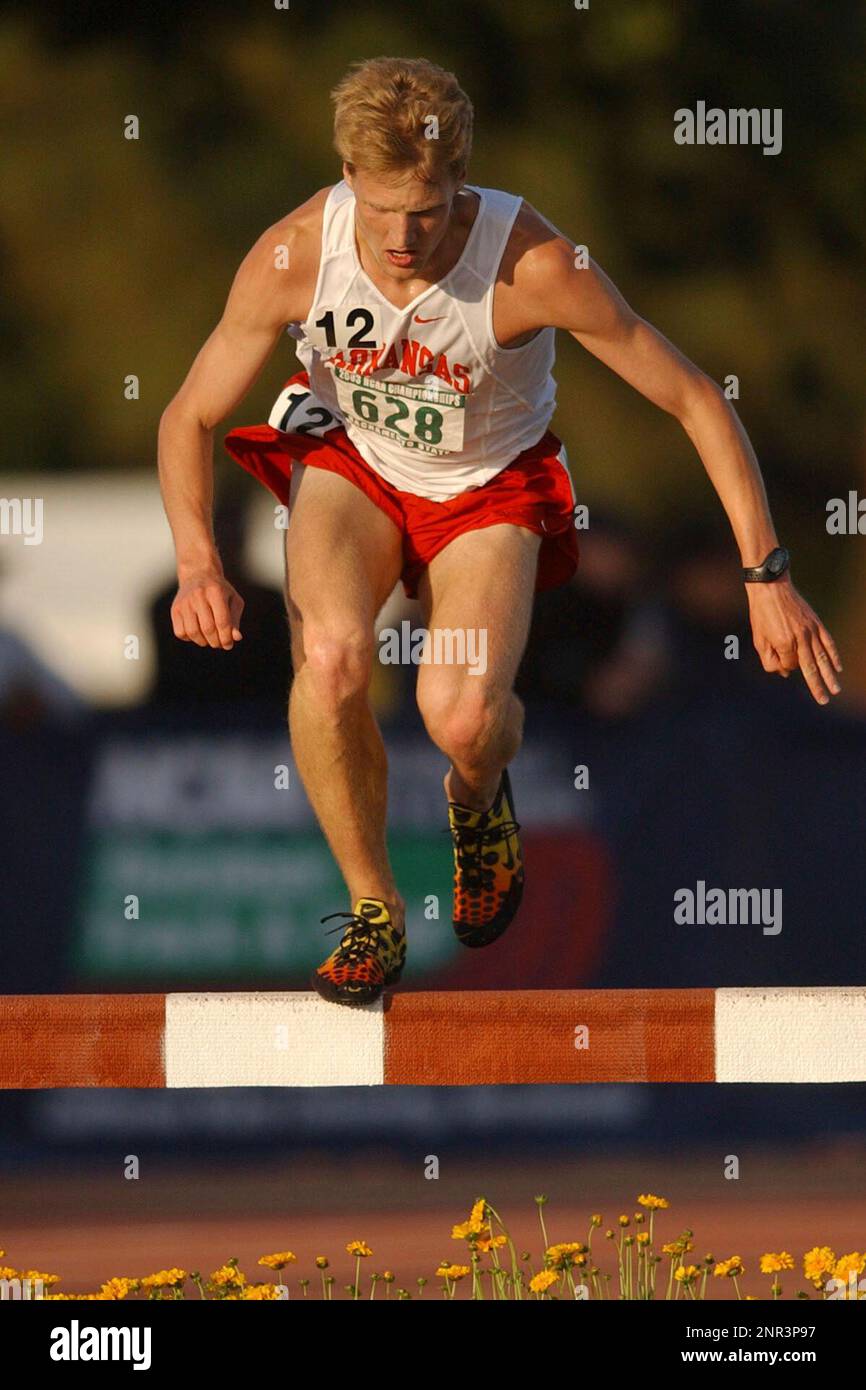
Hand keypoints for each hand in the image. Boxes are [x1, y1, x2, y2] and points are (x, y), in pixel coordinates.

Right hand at [171, 570, 243, 649]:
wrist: (197, 574)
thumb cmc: (220, 591)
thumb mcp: (233, 600)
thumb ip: (235, 620)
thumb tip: (236, 638)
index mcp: (216, 592)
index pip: (222, 621)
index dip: (226, 637)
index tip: (229, 645)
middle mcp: (198, 596)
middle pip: (208, 628)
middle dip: (216, 642)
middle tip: (220, 644)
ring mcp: (184, 602)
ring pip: (193, 632)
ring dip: (203, 642)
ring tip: (210, 640)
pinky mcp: (175, 609)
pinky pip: (180, 632)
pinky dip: (189, 639)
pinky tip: (197, 633)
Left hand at [746, 577, 841, 704]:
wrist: (771, 587)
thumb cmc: (761, 614)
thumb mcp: (758, 638)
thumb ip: (769, 659)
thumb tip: (784, 673)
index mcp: (784, 643)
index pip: (789, 666)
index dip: (784, 666)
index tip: (778, 657)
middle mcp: (800, 639)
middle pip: (811, 668)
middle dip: (817, 686)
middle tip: (824, 701)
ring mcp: (811, 631)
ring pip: (822, 658)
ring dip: (829, 676)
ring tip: (835, 690)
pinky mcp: (817, 624)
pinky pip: (828, 643)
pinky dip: (833, 656)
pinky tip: (837, 668)